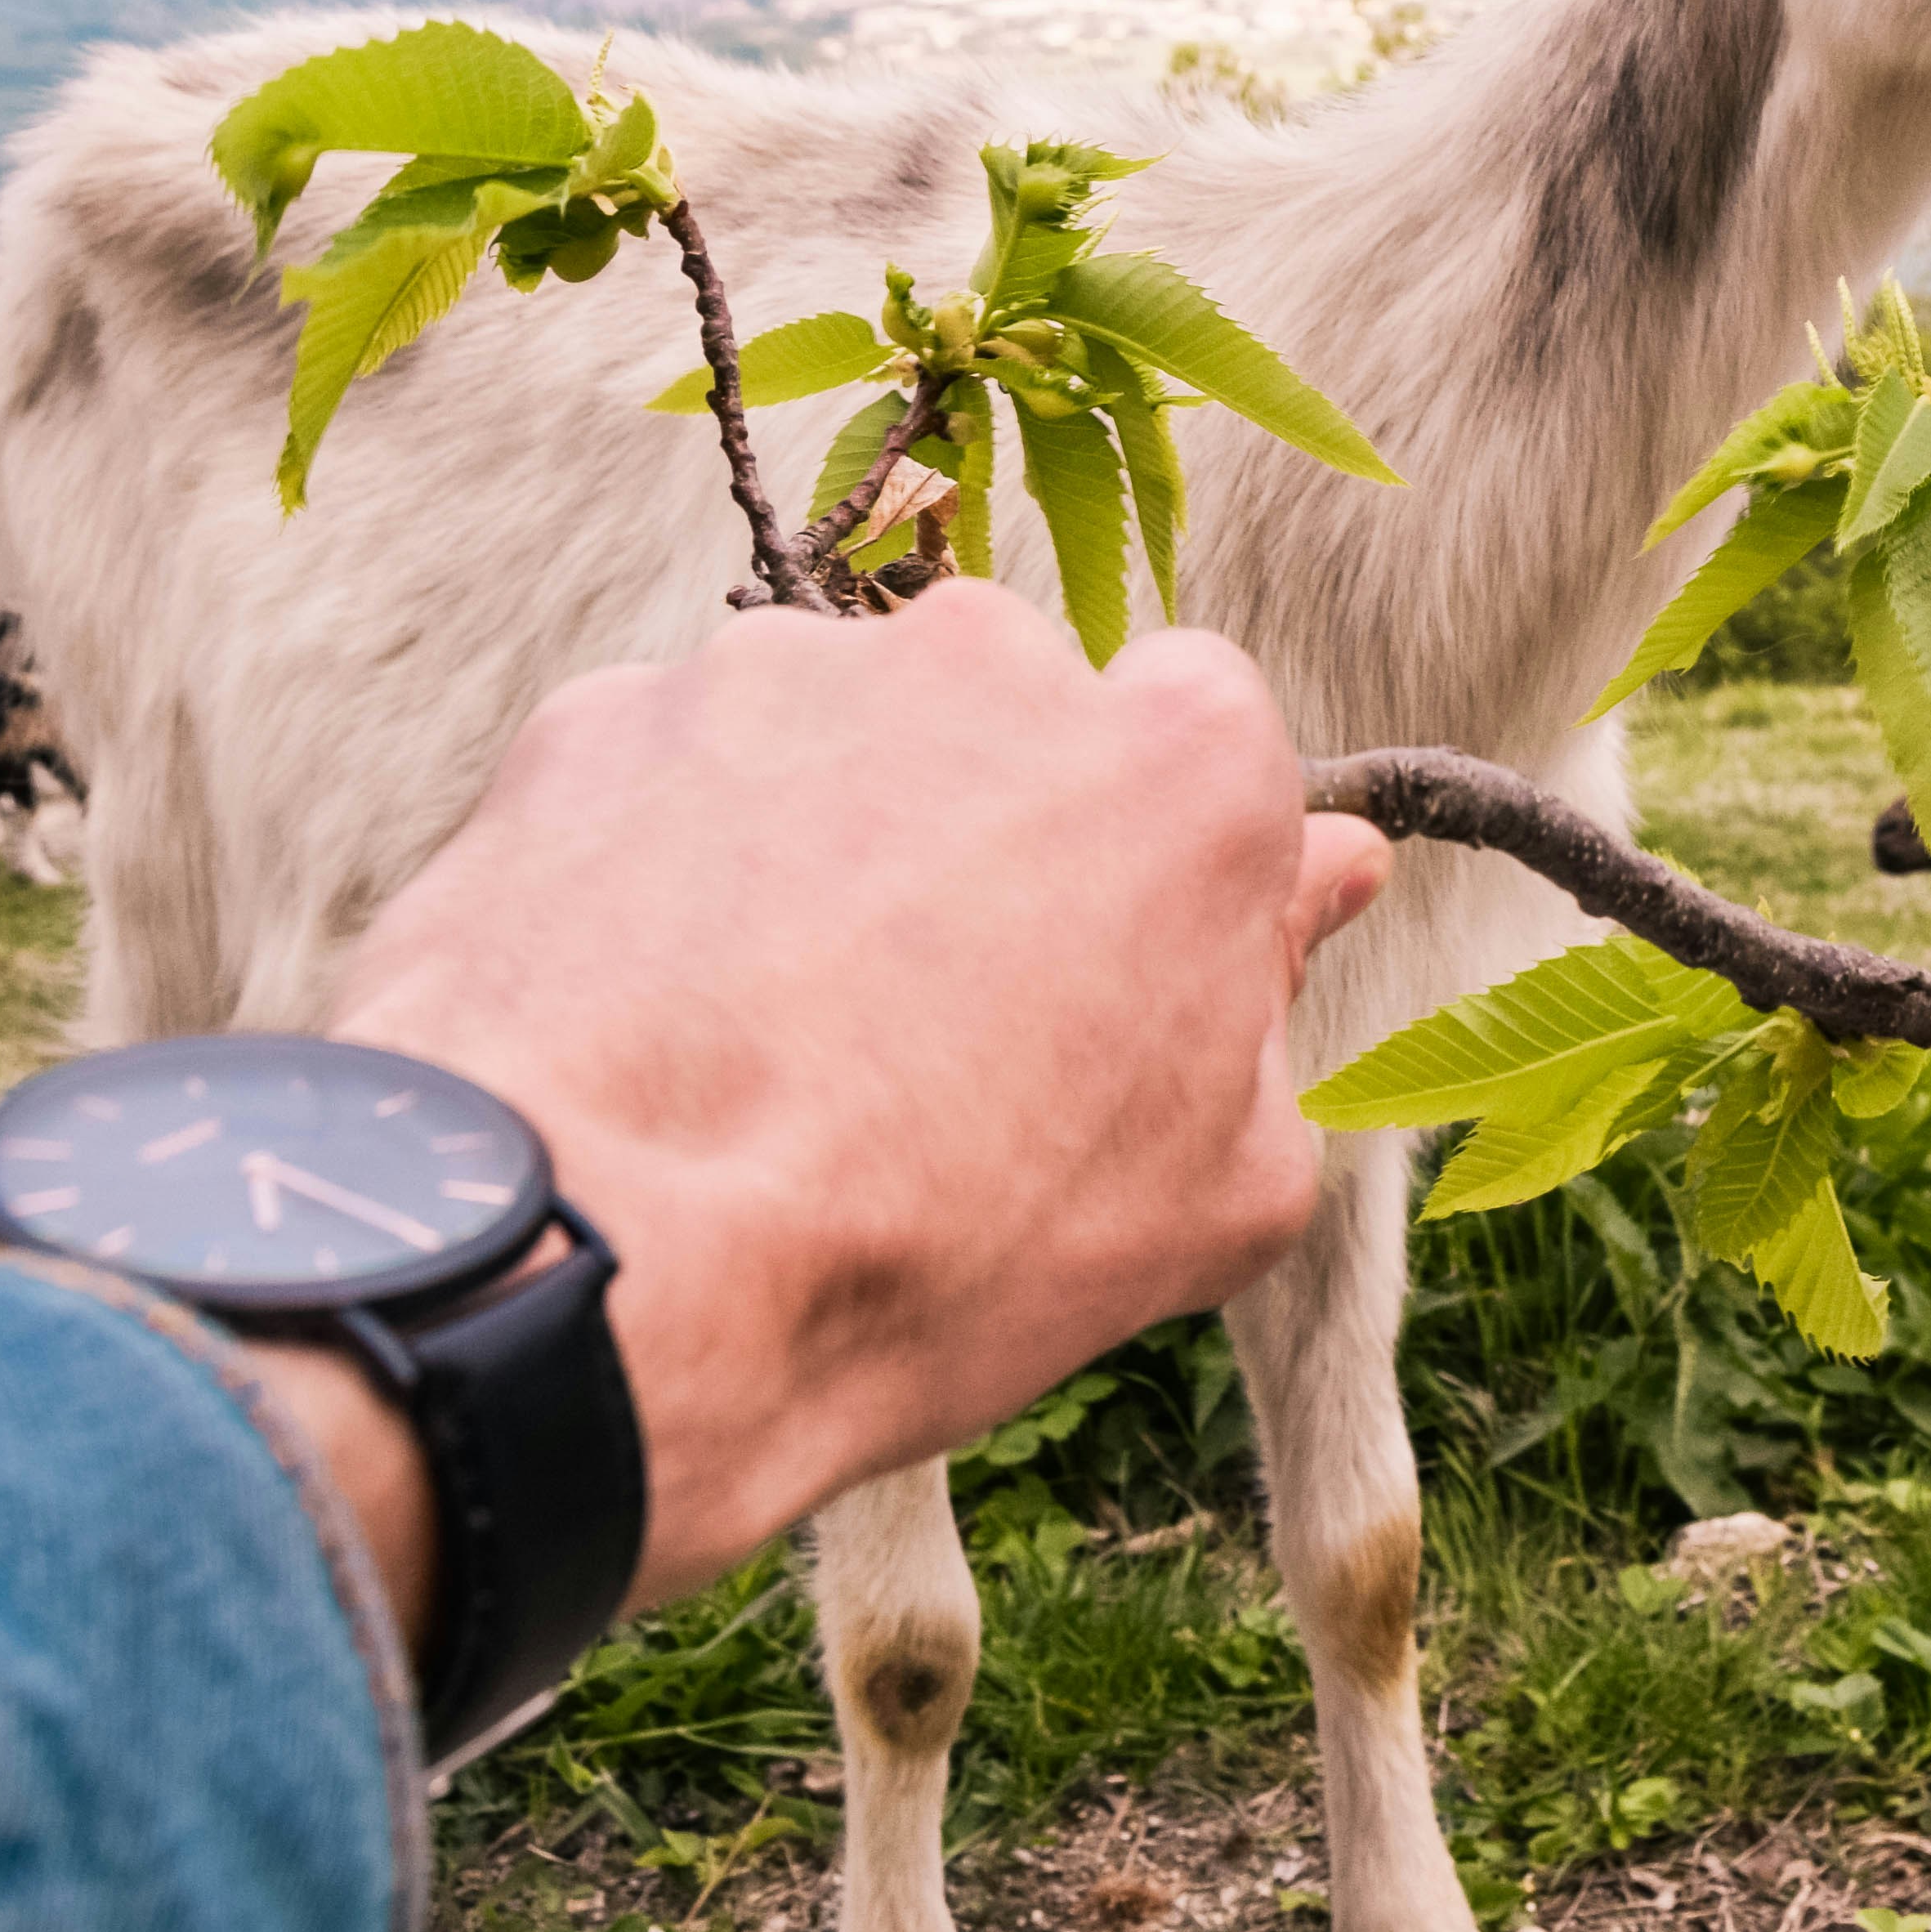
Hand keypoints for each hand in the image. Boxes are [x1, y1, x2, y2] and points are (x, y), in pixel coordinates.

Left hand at [286, 581, 1375, 1606]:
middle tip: (934, 1027)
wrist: (604, 1272)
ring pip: (836, 740)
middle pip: (1016, 721)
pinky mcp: (604, 714)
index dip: (1160, 865)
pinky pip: (671, 775)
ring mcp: (783, 673)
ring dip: (823, 848)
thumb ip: (1283, 993)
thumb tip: (1326, 871)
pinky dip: (667, 867)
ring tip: (769, 1040)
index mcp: (1185, 759)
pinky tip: (653, 1017)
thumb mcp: (1212, 1192)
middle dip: (992, 835)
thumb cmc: (941, 1250)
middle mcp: (991, 659)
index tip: (1114, 970)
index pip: (1210, 740)